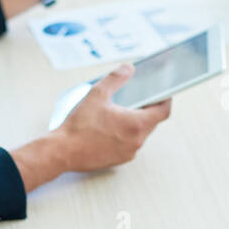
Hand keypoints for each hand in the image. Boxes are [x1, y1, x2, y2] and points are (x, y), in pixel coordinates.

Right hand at [53, 65, 171, 172]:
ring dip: (135, 122)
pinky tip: (110, 127)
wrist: (62, 152)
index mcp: (137, 124)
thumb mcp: (97, 94)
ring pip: (140, 134)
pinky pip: (129, 144)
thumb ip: (115, 78)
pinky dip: (125, 134)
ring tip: (120, 112)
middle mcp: (137, 141)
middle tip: (137, 98)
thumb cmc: (79, 126)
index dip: (165, 100)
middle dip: (147, 109)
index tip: (164, 93)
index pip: (163, 111)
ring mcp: (129, 152)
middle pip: (152, 122)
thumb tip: (128, 68)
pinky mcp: (119, 160)